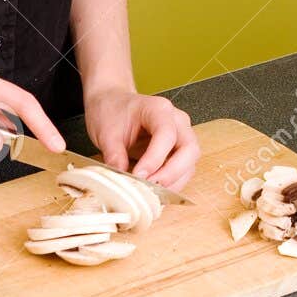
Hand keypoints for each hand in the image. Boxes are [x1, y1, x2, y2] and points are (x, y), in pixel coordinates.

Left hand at [83, 86, 199, 190]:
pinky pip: (184, 170)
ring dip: (174, 181)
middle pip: (189, 149)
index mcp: (159, 109)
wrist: (112, 103)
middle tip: (151, 186)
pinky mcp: (179, 150)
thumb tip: (122, 178)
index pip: (166, 134)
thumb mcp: (106, 132)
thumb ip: (114, 155)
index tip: (139, 175)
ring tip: (152, 192)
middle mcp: (177, 121)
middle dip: (172, 173)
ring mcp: (181, 135)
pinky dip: (173, 183)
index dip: (155, 158)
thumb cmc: (111, 111)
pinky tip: (156, 190)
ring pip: (190, 163)